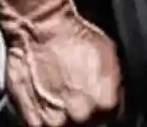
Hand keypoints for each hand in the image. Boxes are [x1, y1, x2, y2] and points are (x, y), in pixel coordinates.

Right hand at [4, 15, 122, 125]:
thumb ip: (113, 85)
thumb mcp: (110, 54)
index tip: (94, 97)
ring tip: (57, 92)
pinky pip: (42, 126)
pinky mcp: (33, 121)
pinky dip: (42, 115)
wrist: (40, 28)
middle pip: (87, 124)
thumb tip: (113, 97)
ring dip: (62, 114)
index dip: (101, 105)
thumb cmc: (72, 35)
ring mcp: (56, 122)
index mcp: (107, 104)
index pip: (111, 118)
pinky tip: (44, 95)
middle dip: (83, 111)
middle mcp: (82, 117)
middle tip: (74, 91)